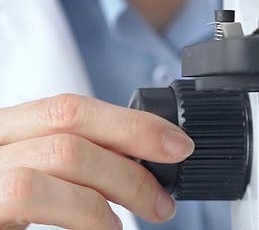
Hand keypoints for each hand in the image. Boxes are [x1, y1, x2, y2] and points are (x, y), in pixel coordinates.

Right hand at [0, 93, 193, 228]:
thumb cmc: (3, 208)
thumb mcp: (25, 176)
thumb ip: (62, 165)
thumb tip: (133, 163)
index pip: (67, 108)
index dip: (129, 124)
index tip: (175, 146)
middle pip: (67, 132)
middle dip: (128, 161)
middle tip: (162, 200)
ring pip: (52, 164)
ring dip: (103, 199)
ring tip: (122, 229)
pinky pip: (30, 199)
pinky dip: (79, 220)